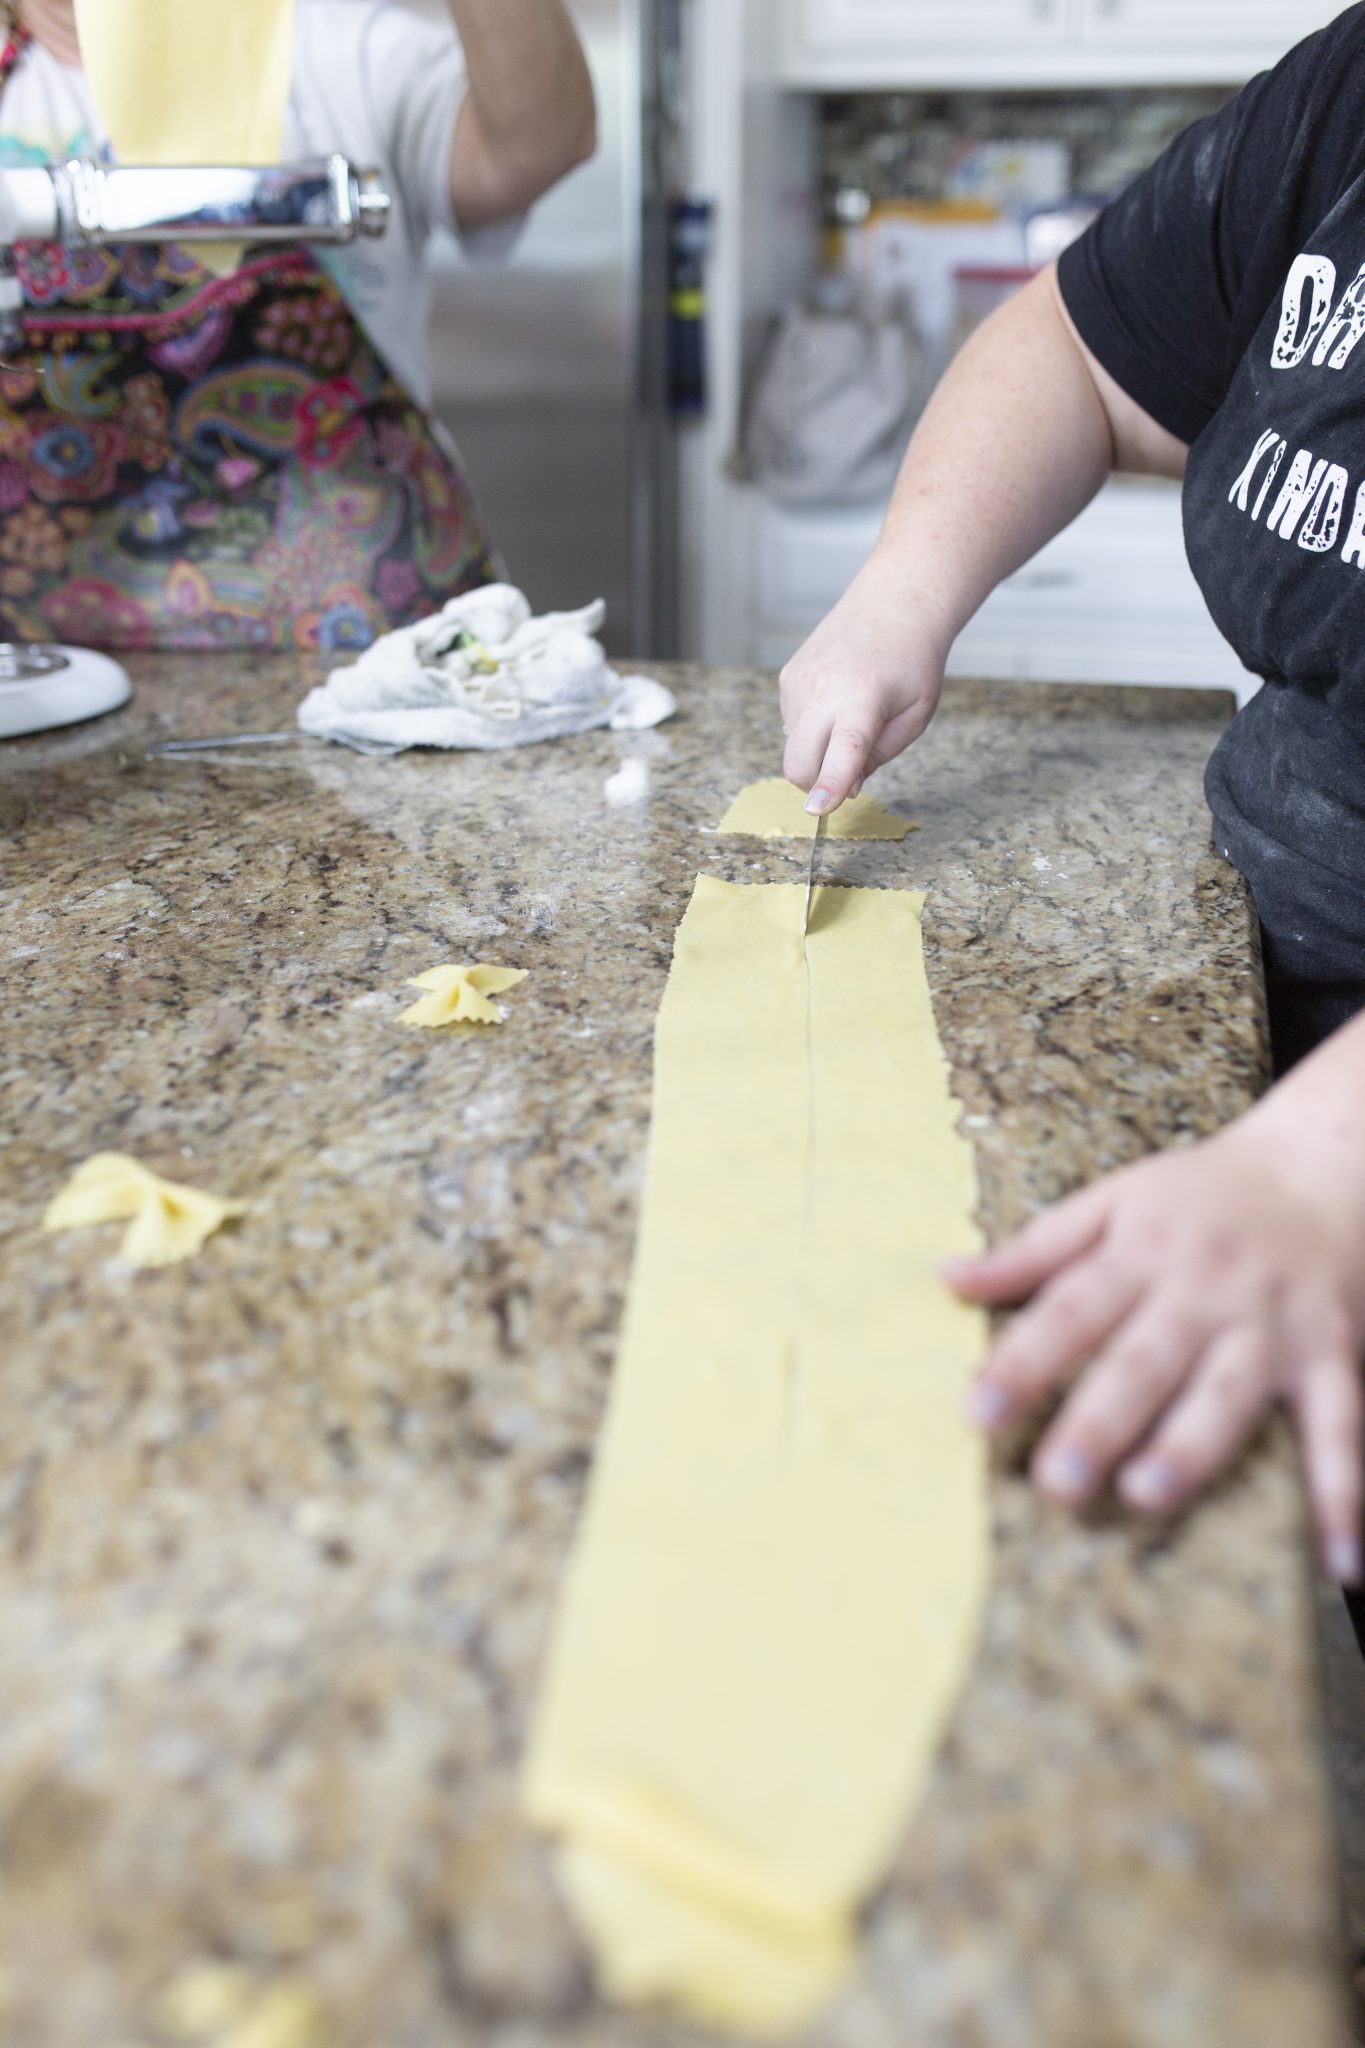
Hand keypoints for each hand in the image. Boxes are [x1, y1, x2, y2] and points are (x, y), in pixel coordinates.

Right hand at [780, 550, 950, 812]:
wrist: (893, 604)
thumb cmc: (912, 662)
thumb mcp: (916, 716)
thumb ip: (881, 755)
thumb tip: (846, 787)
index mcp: (863, 697)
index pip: (842, 750)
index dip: (829, 784)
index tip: (816, 810)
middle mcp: (823, 687)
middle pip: (798, 761)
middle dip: (814, 784)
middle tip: (846, 773)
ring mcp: (799, 680)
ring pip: (793, 746)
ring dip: (817, 750)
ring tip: (851, 715)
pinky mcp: (787, 677)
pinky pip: (791, 723)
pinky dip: (811, 728)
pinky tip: (836, 701)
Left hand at [945, 1123, 1364, 1581]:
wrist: (1324, 1161)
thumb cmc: (1204, 1192)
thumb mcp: (1114, 1200)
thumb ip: (1034, 1250)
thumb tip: (946, 1279)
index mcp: (1140, 1252)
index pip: (1070, 1311)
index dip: (1022, 1361)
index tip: (975, 1411)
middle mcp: (1203, 1291)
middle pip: (1143, 1361)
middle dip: (1098, 1421)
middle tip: (1054, 1481)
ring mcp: (1270, 1326)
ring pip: (1227, 1392)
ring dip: (1190, 1447)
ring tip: (1145, 1495)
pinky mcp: (1331, 1355)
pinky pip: (1340, 1428)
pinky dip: (1342, 1493)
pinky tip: (1339, 1560)